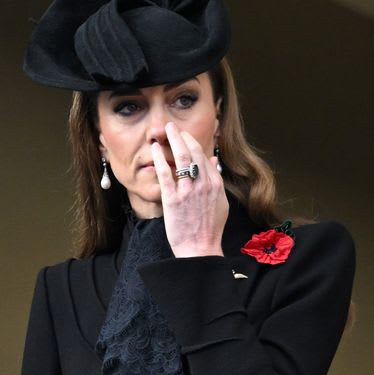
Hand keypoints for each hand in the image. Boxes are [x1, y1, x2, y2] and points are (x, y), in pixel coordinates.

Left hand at [150, 123, 227, 256]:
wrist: (199, 248)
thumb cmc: (209, 228)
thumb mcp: (220, 202)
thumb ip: (216, 180)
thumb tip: (214, 162)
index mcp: (215, 184)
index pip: (204, 156)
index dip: (193, 142)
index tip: (185, 135)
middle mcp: (203, 184)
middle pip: (193, 153)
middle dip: (182, 136)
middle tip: (173, 126)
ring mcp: (187, 191)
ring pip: (180, 159)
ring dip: (173, 141)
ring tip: (165, 130)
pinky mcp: (172, 199)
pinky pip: (165, 174)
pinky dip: (159, 159)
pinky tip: (154, 149)